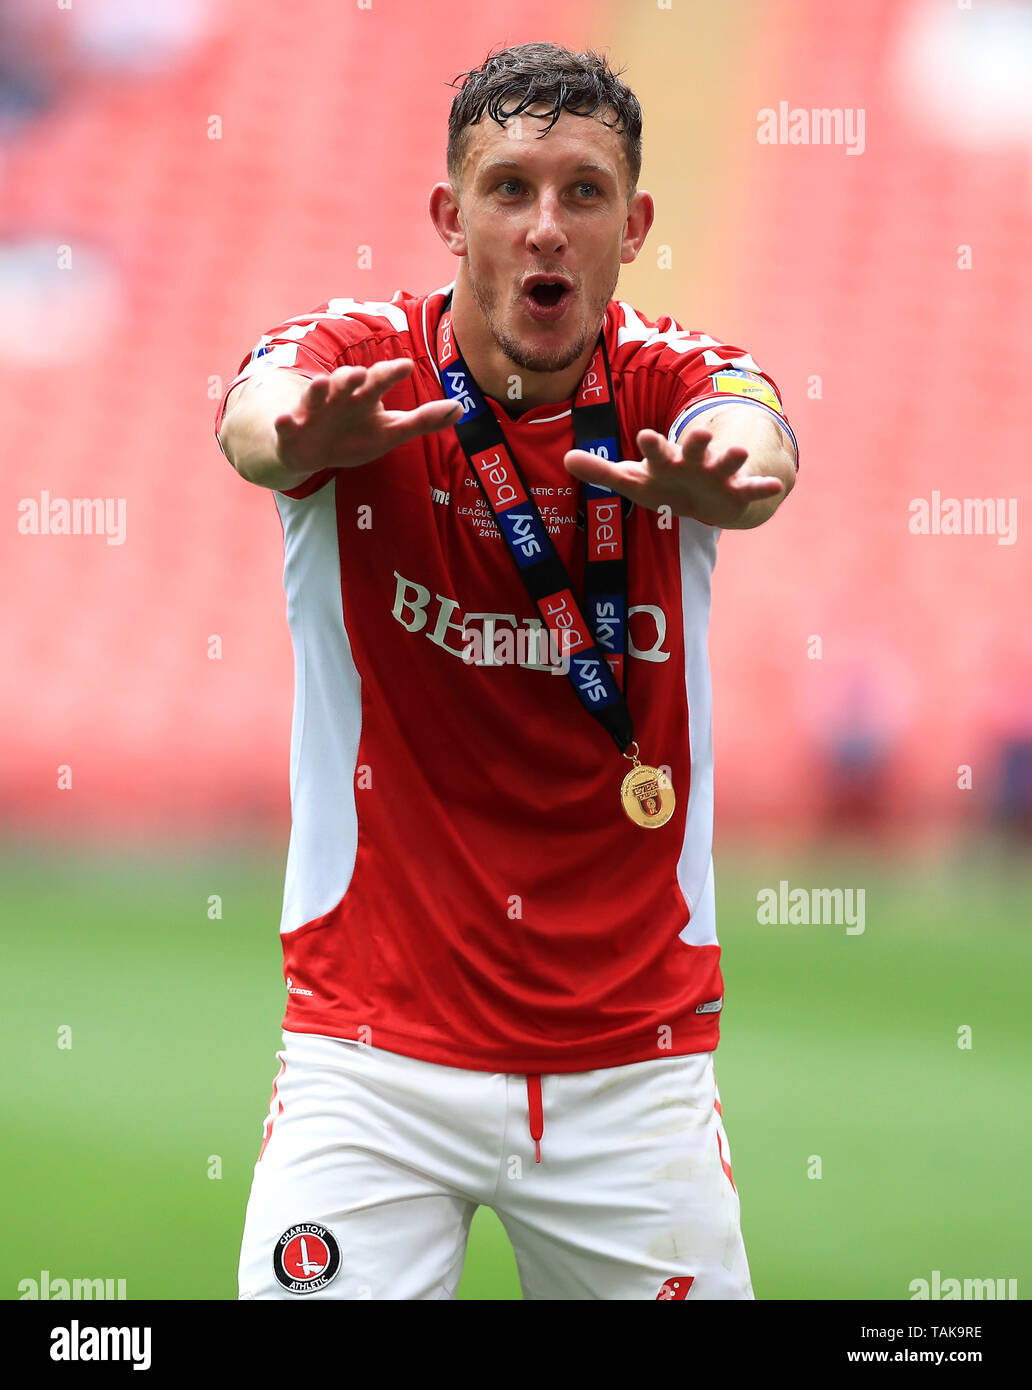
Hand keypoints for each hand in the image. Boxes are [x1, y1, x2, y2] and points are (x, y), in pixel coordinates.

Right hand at [273, 358, 461, 473]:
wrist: (310, 451)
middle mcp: (339, 397)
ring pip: (315, 396)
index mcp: (364, 396)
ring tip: (322, 382)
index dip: (390, 373)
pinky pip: (286, 424)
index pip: (380, 380)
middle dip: (353, 377)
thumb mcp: (391, 431)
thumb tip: (460, 409)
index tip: (405, 366)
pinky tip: (284, 420)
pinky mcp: (291, 429)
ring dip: (319, 389)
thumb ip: (423, 421)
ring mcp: (313, 412)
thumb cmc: (355, 435)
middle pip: (347, 382)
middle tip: (361, 373)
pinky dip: (284, 422)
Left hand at [564, 425, 785, 527]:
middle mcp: (693, 462)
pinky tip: (775, 487)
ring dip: (731, 458)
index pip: (656, 450)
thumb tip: (565, 459)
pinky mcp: (736, 491)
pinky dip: (762, 488)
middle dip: (696, 442)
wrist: (704, 496)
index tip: (645, 435)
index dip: (652, 444)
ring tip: (738, 453)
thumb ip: (600, 472)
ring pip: (725, 464)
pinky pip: (750, 489)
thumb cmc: (663, 485)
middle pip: (693, 450)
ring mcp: (717, 474)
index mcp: (666, 460)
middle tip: (698, 430)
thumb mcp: (632, 481)